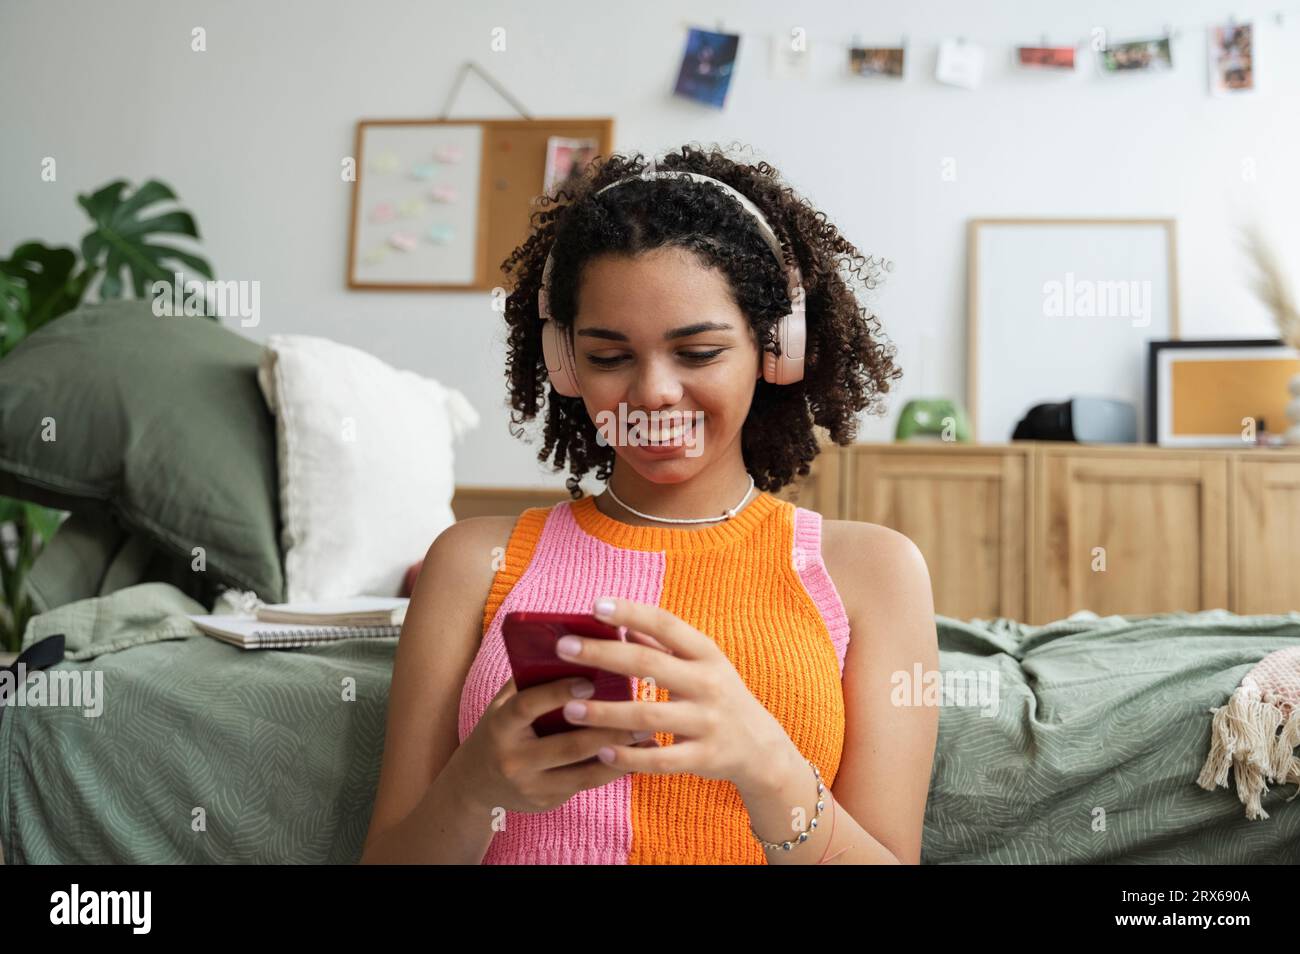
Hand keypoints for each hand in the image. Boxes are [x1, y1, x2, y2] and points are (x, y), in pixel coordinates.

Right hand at [451, 675, 660, 815]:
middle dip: (606, 727)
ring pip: (583, 771)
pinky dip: (614, 770)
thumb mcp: (502, 705)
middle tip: (639, 709)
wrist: (475, 786)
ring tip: (646, 734)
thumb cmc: (499, 730)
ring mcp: (531, 786)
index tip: (589, 680)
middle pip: (566, 745)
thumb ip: (530, 680)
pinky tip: (637, 756)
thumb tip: (572, 647)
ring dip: (618, 752)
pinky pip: (586, 785)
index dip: (557, 693)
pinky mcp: (547, 802)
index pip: (527, 707)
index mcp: (500, 726)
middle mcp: (513, 759)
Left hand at [554, 596, 796, 793]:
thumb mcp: (700, 664)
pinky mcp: (704, 758)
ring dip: (606, 712)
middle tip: (564, 648)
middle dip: (603, 654)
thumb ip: (662, 644)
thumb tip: (618, 621)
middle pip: (649, 664)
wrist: (760, 748)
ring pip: (649, 715)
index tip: (596, 605)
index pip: (666, 624)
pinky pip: (661, 760)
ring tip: (569, 709)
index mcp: (706, 654)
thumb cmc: (718, 695)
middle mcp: (708, 683)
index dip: (631, 612)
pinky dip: (630, 757)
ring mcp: (707, 722)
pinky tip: (601, 753)